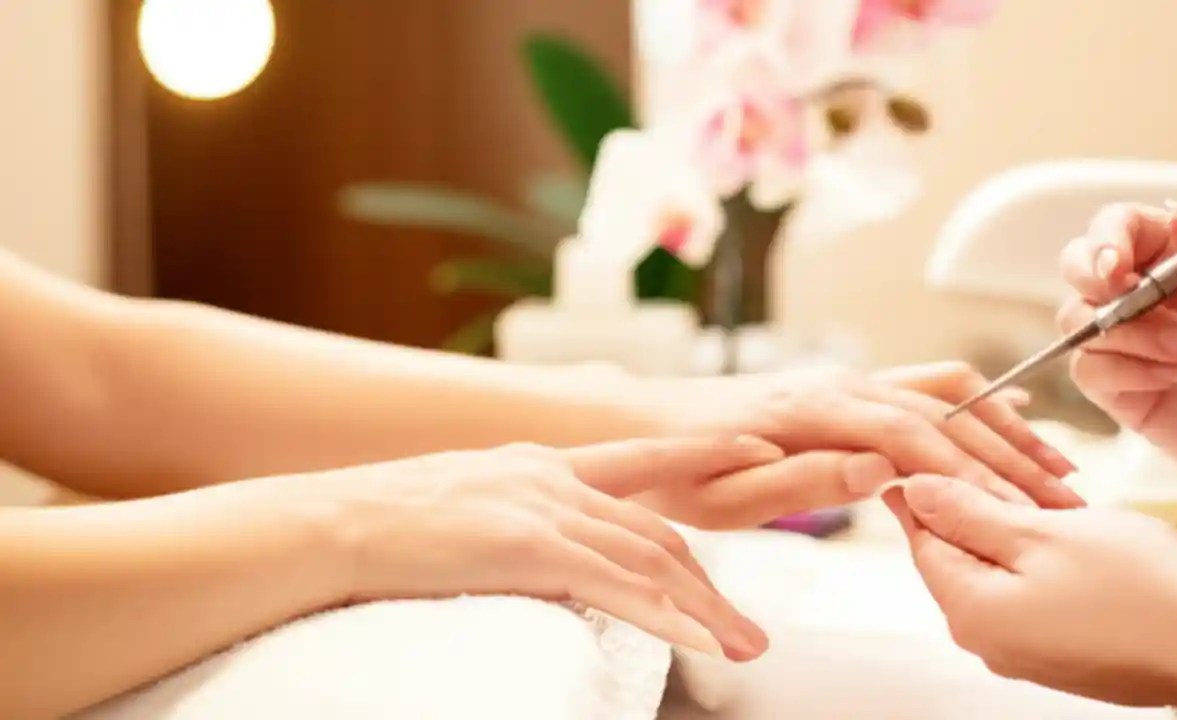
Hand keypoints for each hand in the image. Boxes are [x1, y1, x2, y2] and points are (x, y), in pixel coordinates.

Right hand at [274, 437, 776, 659]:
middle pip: (657, 532)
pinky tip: (696, 643)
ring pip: (649, 560)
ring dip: (702, 611)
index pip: (644, 461)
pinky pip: (615, 587)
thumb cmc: (381, 520)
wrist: (330, 522)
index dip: (706, 456)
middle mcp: (553, 478)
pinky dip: (663, 618)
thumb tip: (535, 545)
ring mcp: (543, 509)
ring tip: (741, 650)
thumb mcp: (463, 499)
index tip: (757, 457)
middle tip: (749, 632)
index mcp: (540, 463)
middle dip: (711, 586)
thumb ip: (511, 513)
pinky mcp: (528, 546)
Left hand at [643, 361, 1081, 519]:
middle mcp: (839, 386)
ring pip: (945, 394)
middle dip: (1010, 453)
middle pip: (946, 411)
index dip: (974, 474)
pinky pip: (923, 388)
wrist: (644, 423)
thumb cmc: (679, 467)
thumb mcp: (727, 495)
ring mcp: (845, 383)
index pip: (915, 440)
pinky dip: (974, 405)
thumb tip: (879, 469)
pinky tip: (1008, 417)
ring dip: (1003, 427)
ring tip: (1056, 463)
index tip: (1022, 509)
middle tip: (1065, 495)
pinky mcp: (845, 392)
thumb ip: (804, 479)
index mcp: (814, 413)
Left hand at [882, 476, 1176, 717]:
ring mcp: (1022, 649)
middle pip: (954, 555)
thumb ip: (968, 512)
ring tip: (1039, 495)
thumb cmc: (1141, 591)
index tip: (931, 451)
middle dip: (972, 506)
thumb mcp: (1042, 533)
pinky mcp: (1056, 649)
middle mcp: (987, 641)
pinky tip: (1063, 532)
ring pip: (993, 570)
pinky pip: (1025, 592)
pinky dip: (1036, 558)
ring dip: (1009, 529)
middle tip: (997, 466)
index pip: (921, 537)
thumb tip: (912, 490)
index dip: (925, 487)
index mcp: (970, 612)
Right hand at [1059, 201, 1176, 493]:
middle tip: (1125, 295)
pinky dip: (1128, 372)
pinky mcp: (1115, 386)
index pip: (1119, 225)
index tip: (1118, 265)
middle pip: (1076, 264)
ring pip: (1077, 318)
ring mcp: (1124, 341)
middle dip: (1091, 278)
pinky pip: (1087, 369)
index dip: (1106, 238)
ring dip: (1130, 334)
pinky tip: (1173, 378)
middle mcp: (1143, 296)